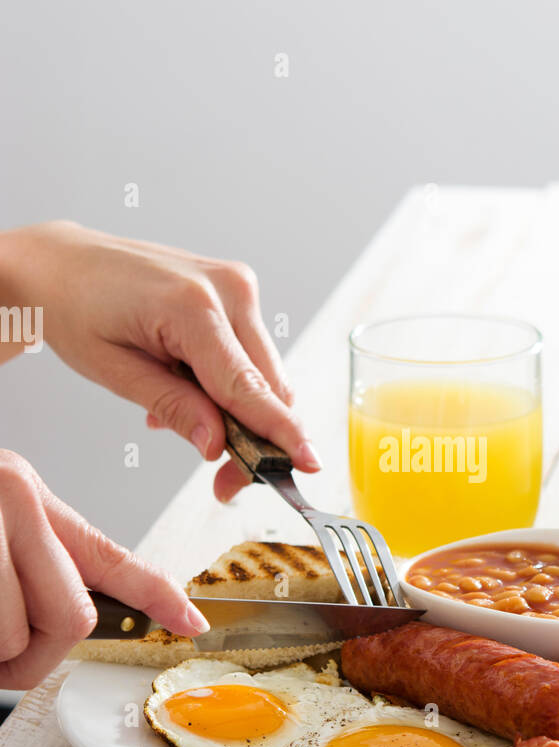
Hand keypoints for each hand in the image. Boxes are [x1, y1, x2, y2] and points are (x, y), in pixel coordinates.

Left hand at [0, 221, 319, 501]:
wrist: (62, 263)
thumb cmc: (74, 309)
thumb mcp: (113, 371)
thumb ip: (173, 407)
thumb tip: (218, 446)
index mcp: (192, 307)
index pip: (247, 386)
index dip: (280, 432)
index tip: (309, 464)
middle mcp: (227, 288)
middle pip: (268, 385)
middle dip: (257, 439)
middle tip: (224, 483)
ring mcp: (236, 284)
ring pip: (265, 373)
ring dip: (242, 413)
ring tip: (188, 421)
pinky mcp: (236, 289)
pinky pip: (250, 353)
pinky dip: (231, 384)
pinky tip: (191, 390)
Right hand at [0, 451, 207, 687]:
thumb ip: (37, 562)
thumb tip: (80, 618)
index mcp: (23, 490)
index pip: (110, 554)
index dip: (158, 594)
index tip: (192, 620)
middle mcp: (7, 496)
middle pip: (68, 616)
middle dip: (31, 655)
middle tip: (0, 658)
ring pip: (12, 636)